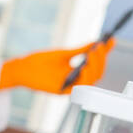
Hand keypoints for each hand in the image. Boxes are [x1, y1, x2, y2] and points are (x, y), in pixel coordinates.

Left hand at [0, 37, 114, 93]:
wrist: (22, 68)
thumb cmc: (40, 62)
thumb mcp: (64, 54)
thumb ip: (80, 50)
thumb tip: (96, 43)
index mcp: (76, 72)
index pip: (95, 65)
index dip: (104, 54)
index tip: (110, 41)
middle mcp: (75, 81)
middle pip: (96, 74)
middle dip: (101, 60)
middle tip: (100, 47)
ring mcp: (69, 87)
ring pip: (90, 81)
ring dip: (94, 67)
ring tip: (93, 53)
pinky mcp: (61, 91)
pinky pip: (78, 87)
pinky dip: (84, 78)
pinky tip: (84, 67)